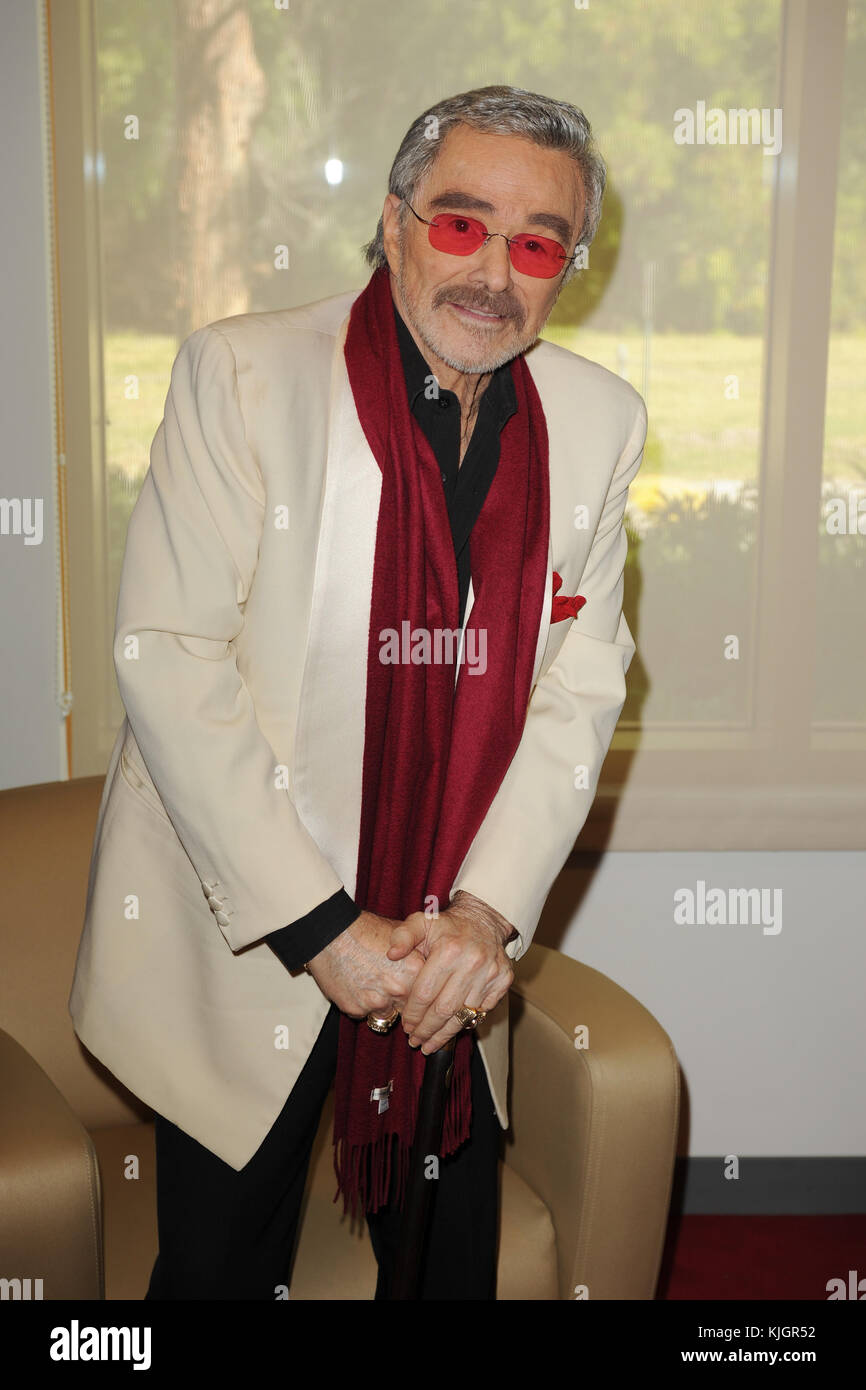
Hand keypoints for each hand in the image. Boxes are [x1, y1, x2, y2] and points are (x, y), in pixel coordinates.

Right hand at [305, 910, 424, 1019]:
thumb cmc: (365, 930)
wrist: (330, 933)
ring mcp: (377, 1002)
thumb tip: (431, 965)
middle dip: (404, 1002)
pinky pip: (365, 1014)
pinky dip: (363, 1005)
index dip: (423, 992)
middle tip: (393, 989)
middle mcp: (399, 989)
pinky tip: (357, 986)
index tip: (419, 992)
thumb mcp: (400, 934)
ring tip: (372, 984)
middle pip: (411, 1008)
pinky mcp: (356, 1010)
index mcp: (414, 970)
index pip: (429, 994)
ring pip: (388, 1014)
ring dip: (383, 1005)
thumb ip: (418, 954)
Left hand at [385, 891, 515, 1053]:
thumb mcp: (421, 922)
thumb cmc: (448, 926)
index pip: (425, 992)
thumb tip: (391, 954)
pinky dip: (466, 1023)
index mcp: (449, 949)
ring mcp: (490, 973)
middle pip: (444, 1009)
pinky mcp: (504, 981)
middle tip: (415, 1041)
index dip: (413, 1013)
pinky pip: (482, 1012)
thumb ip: (402, 936)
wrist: (484, 921)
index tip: (406, 1025)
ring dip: (444, 1033)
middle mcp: (472, 962)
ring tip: (429, 1044)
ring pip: (463, 1015)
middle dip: (427, 1030)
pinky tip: (452, 1029)